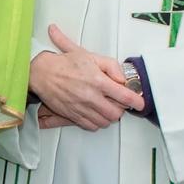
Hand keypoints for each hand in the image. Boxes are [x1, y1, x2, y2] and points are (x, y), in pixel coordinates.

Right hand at [28, 24, 143, 130]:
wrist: (42, 73)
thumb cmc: (66, 64)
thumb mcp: (91, 56)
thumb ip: (111, 66)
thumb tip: (122, 79)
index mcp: (98, 81)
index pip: (124, 96)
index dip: (136, 101)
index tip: (140, 103)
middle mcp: (91, 97)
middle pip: (117, 113)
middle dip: (121, 109)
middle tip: (118, 101)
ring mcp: (82, 108)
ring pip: (105, 121)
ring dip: (109, 116)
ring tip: (106, 106)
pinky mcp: (73, 116)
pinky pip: (92, 126)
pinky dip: (97, 122)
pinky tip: (96, 112)